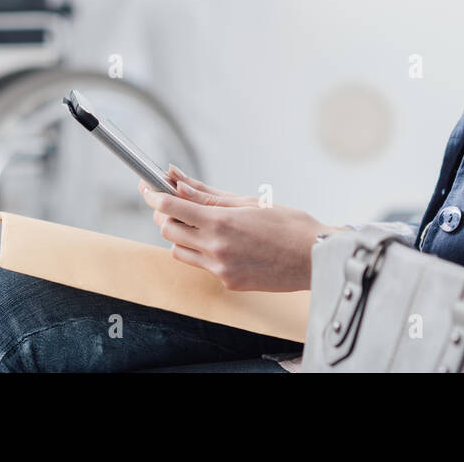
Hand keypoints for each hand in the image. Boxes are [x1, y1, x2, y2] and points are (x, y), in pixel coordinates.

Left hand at [139, 165, 342, 292]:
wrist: (315, 257)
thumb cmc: (288, 225)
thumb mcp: (248, 202)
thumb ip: (209, 195)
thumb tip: (179, 181)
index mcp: (221, 223)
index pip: (171, 207)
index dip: (154, 195)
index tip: (148, 187)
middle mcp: (216, 249)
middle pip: (168, 230)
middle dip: (165, 214)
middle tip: (173, 201)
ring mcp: (221, 269)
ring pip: (179, 251)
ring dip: (180, 235)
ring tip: (198, 222)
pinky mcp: (228, 282)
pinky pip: (202, 265)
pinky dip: (202, 251)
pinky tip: (221, 242)